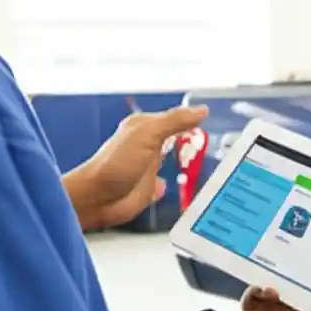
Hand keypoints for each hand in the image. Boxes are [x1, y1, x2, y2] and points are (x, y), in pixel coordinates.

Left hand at [62, 105, 207, 229]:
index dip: (192, 118)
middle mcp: (146, 146)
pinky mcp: (147, 189)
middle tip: (214, 138)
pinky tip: (182, 185)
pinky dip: (174, 184)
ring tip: (205, 159)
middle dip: (190, 138)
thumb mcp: (147, 134)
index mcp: (145, 128)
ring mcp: (147, 168)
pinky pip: (165, 185)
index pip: (174, 117)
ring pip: (172, 160)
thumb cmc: (115, 164)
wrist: (96, 200)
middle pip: (174, 138)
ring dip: (184, 161)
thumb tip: (201, 110)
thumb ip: (174, 121)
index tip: (214, 117)